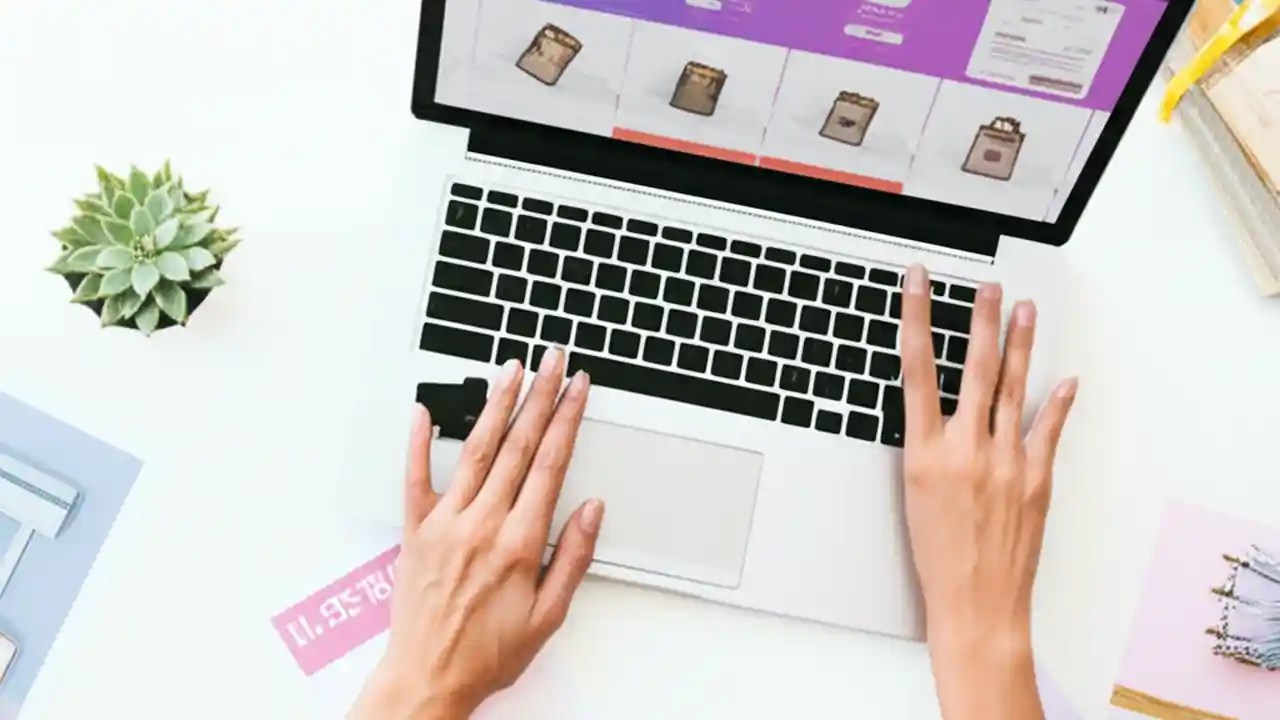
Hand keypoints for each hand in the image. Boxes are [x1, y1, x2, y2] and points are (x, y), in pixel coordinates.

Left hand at [349, 349, 602, 719]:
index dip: (567, 419)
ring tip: (511, 371)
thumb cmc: (487, 654)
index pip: (550, 463)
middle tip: (553, 362)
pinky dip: (419, 441)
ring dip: (496, 405)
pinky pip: (415, 477)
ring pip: (476, 450)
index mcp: (518, 542)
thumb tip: (590, 509)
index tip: (578, 388)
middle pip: (518, 445)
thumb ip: (572, 556)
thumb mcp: (549, 616)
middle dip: (540, 397)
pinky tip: (426, 411)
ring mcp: (444, 523)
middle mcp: (480, 524)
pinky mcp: (414, 531)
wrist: (428, 678)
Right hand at [899, 265, 1076, 719]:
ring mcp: (1005, 462)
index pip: (916, 370)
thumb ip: (927, 446)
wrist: (976, 603)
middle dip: (979, 321)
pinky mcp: (1036, 479)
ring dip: (1019, 345)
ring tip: (1024, 311)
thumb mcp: (911, 494)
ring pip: (1012, 389)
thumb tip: (934, 413)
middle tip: (986, 287)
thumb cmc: (938, 558)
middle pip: (973, 369)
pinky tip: (1067, 380)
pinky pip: (1048, 430)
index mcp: (925, 452)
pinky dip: (1059, 403)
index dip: (915, 319)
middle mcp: (966, 449)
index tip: (917, 285)